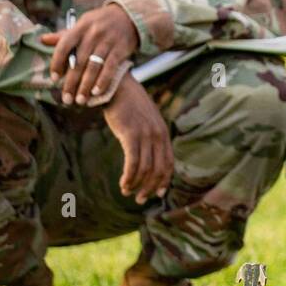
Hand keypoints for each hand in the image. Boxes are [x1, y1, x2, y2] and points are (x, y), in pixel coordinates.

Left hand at [41, 2, 139, 104]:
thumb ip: (65, 35)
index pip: (64, 46)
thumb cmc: (100, 22)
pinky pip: (110, 68)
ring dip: (86, 86)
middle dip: (71, 82)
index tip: (54, 79)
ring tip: (80, 100)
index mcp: (80, 27)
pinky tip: (96, 92)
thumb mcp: (83, 24)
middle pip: (78, 62)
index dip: (57, 62)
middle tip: (66, 99)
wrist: (129, 17)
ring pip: (94, 67)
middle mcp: (93, 34)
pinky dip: (103, 81)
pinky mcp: (120, 50)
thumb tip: (43, 40)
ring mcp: (107, 42)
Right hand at [102, 74, 173, 203]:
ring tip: (127, 192)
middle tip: (140, 200)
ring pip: (145, 169)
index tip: (157, 194)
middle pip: (158, 170)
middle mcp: (158, 135)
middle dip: (150, 188)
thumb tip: (145, 153)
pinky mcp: (131, 134)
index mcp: (162, 133)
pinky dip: (129, 177)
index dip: (164, 181)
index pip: (169, 163)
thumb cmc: (127, 104)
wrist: (116, 86)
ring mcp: (146, 135)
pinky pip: (133, 163)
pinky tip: (123, 184)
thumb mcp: (143, 120)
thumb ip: (147, 135)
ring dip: (136, 185)